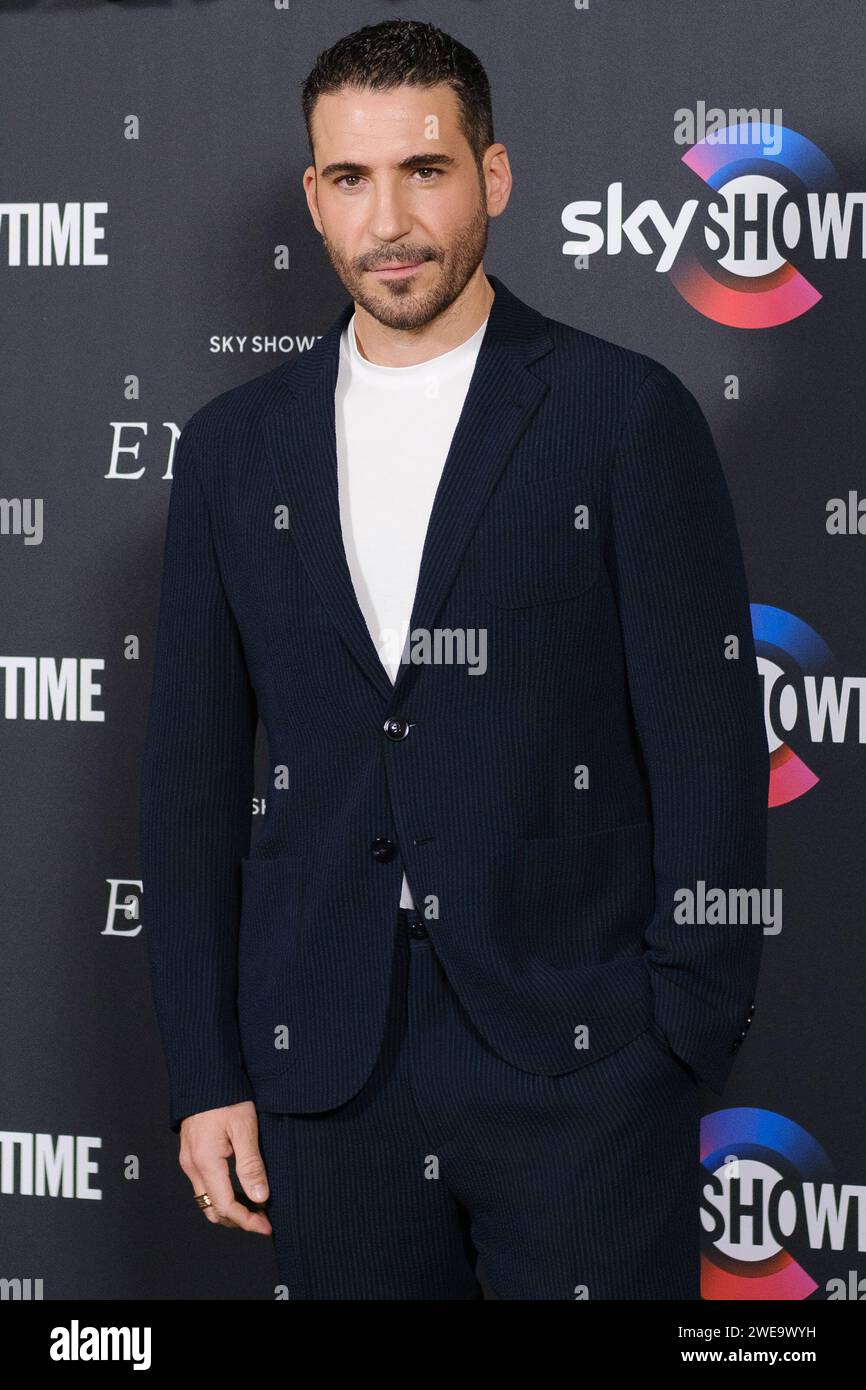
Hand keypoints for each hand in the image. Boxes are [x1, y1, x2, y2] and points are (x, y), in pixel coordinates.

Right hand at [179, 1101, 271, 1233]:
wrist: (205, 1074)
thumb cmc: (225, 1095)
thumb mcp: (244, 1128)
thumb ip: (251, 1165)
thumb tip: (260, 1197)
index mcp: (205, 1161)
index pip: (225, 1206)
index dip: (247, 1221)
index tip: (267, 1226)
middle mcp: (192, 1165)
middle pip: (212, 1209)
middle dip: (238, 1220)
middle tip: (263, 1219)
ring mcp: (189, 1160)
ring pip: (206, 1199)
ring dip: (229, 1209)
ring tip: (255, 1207)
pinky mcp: (191, 1154)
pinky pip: (204, 1185)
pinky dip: (221, 1194)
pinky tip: (240, 1189)